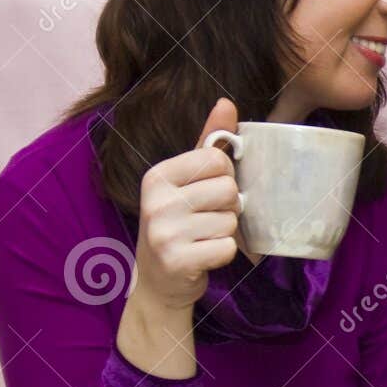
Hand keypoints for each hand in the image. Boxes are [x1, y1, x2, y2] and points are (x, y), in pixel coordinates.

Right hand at [131, 98, 246, 310]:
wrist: (159, 283)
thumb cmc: (179, 227)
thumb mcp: (187, 182)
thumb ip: (208, 143)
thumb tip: (226, 103)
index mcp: (158, 175)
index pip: (217, 159)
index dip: (226, 177)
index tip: (210, 192)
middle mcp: (156, 200)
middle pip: (228, 190)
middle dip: (228, 207)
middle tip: (208, 220)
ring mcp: (164, 232)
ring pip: (230, 221)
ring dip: (226, 233)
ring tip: (203, 239)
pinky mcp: (177, 260)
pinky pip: (228, 248)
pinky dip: (224, 254)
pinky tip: (204, 256)